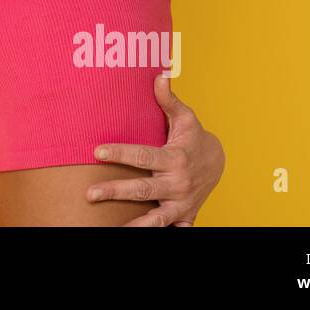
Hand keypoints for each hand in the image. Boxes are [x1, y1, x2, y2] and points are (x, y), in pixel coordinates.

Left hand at [87, 74, 225, 225]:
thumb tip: (160, 74)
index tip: (97, 151)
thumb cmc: (194, 138)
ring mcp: (181, 203)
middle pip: (143, 189)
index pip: (143, 156)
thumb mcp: (185, 118)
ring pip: (156, 217)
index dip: (120, 152)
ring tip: (112, 229)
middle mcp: (178, 183)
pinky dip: (158, 234)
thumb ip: (168, 100)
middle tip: (90, 193)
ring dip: (135, 224)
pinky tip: (134, 235)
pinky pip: (170, 229)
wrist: (218, 164)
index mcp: (175, 158)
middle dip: (116, 191)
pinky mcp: (183, 216)